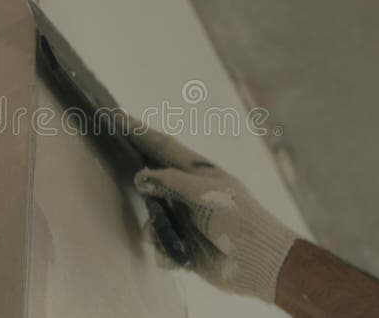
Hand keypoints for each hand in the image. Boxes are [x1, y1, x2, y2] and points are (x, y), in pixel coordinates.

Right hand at [117, 116, 297, 302]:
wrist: (260, 262)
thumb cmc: (238, 219)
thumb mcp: (204, 192)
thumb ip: (170, 181)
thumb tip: (140, 177)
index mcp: (197, 173)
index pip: (163, 147)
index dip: (142, 132)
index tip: (118, 117)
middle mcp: (189, 194)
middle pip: (153, 183)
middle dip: (141, 187)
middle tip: (126, 183)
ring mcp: (186, 220)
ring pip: (153, 219)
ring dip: (154, 230)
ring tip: (163, 238)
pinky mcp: (185, 247)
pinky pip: (162, 246)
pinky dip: (166, 253)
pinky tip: (178, 258)